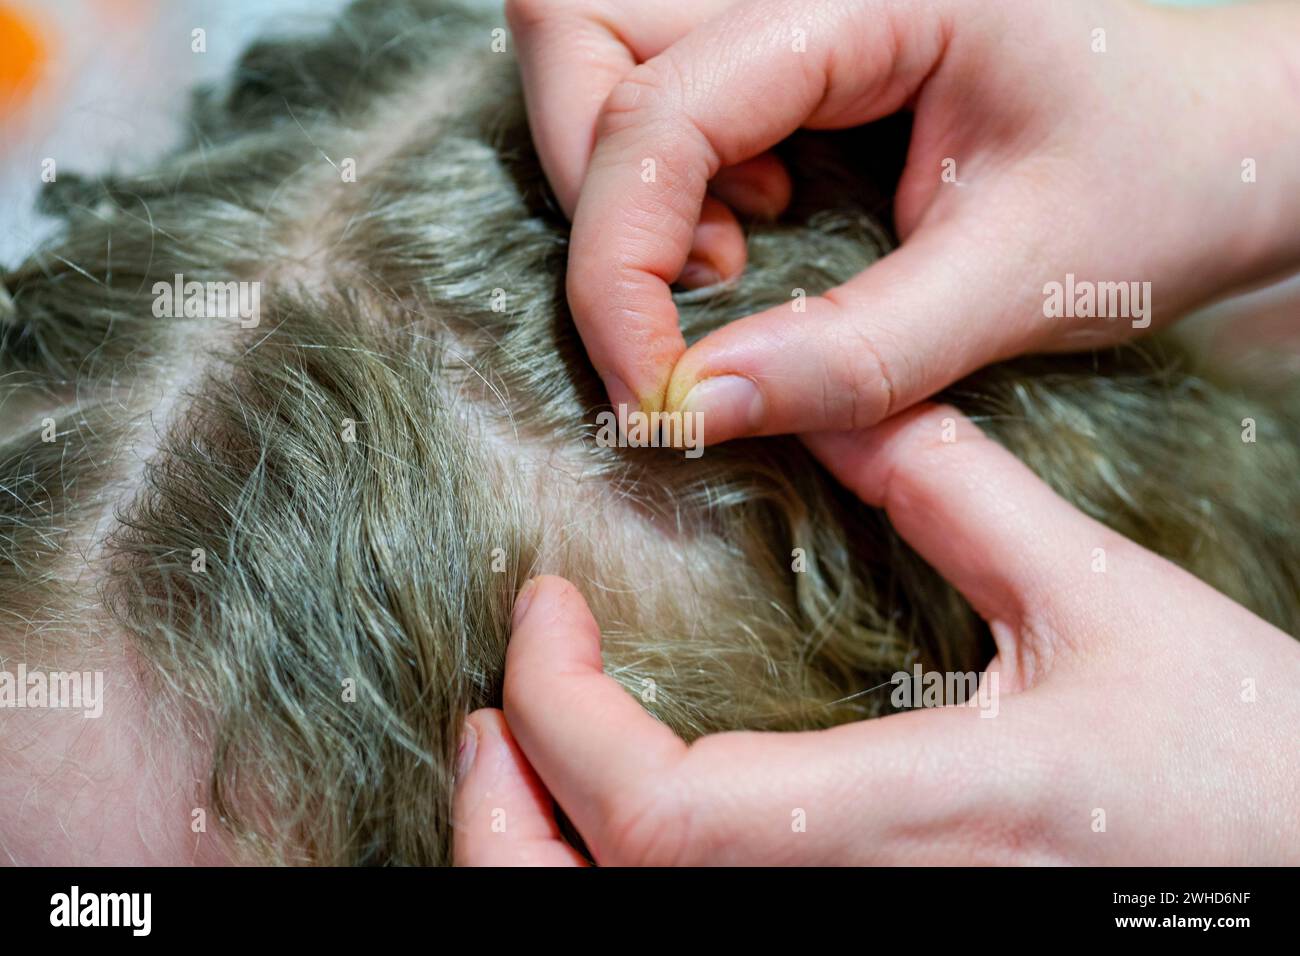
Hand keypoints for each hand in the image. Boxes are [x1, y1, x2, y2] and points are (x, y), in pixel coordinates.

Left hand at [452, 406, 1299, 864]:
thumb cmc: (1243, 763)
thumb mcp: (1107, 605)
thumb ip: (956, 494)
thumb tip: (837, 403)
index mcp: (915, 824)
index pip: (663, 815)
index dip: (566, 715)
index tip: (545, 607)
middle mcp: (864, 908)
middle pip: (610, 904)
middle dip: (511, 814)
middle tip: (492, 703)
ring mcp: (866, 935)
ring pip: (637, 930)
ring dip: (544, 857)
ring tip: (522, 755)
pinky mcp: (879, 932)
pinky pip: (704, 918)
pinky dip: (621, 875)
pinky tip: (620, 817)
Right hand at [509, 0, 1299, 440]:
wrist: (1222, 145)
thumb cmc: (1158, 184)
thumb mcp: (1020, 282)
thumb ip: (856, 353)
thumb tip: (691, 409)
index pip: (663, 100)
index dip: (619, 255)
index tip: (655, 388)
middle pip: (583, 26)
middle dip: (598, 190)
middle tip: (701, 284)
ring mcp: (796, 3)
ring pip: (601, 48)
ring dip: (620, 178)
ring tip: (731, 257)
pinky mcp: (790, 47)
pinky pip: (657, 88)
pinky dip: (659, 175)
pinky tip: (754, 225)